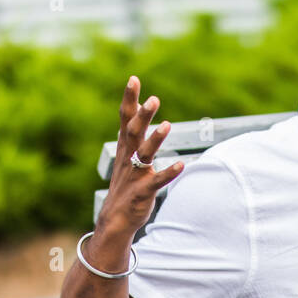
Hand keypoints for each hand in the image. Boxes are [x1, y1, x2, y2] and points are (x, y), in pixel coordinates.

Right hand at [96, 76, 183, 235]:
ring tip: (167, 125)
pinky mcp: (143, 192)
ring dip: (156, 140)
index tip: (133, 79)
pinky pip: (157, 181)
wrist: (115, 218)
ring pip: (145, 154)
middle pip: (134, 132)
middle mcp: (128, 158)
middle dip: (142, 115)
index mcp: (125, 147)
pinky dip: (168, 173)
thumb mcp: (127, 153)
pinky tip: (181, 166)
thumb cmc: (126, 182)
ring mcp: (135, 175)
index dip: (129, 100)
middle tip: (154, 99)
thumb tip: (138, 105)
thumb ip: (133, 131)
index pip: (125, 119)